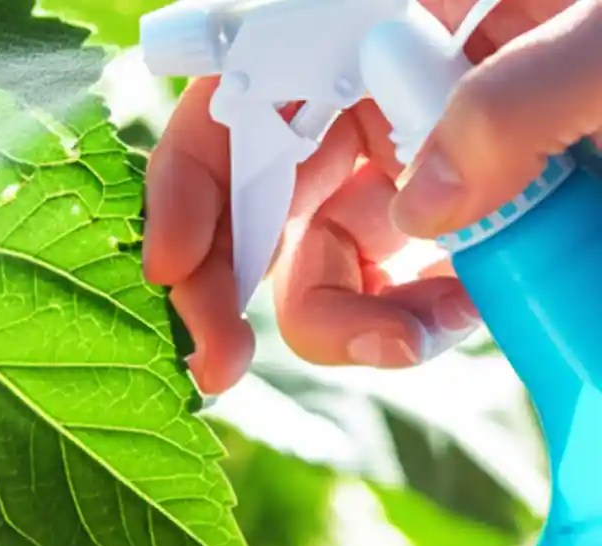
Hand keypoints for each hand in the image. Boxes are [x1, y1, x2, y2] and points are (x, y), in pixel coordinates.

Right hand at [143, 0, 601, 394]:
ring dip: (330, 315)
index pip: (245, 83)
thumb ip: (517, 96)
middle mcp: (386, 83)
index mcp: (393, 16)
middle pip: (259, 181)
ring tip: (401, 346)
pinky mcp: (462, 214)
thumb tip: (425, 207)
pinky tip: (443, 328)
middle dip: (228, 277)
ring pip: (317, 247)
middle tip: (221, 367)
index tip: (171, 264)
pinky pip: (391, 279)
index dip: (191, 171)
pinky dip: (399, 321)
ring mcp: (421, 152)